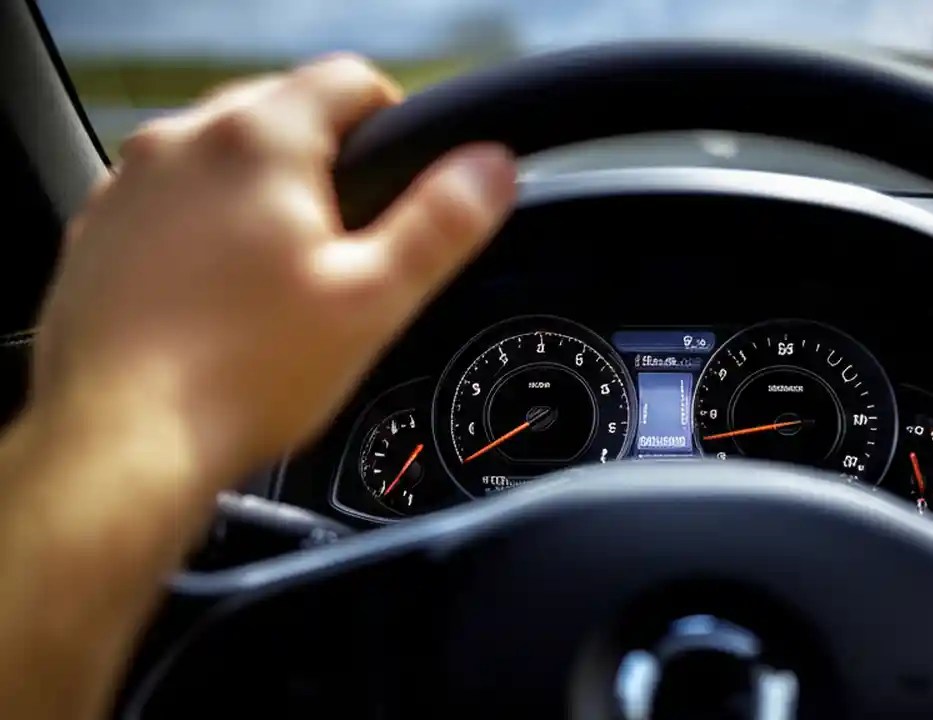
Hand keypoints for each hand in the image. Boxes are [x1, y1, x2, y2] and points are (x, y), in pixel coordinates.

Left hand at [31, 54, 516, 490]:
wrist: (123, 444)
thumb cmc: (242, 377)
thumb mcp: (375, 300)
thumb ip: (443, 223)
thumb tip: (491, 169)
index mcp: (260, 140)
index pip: (350, 78)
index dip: (394, 123)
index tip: (398, 180)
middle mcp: (182, 141)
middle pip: (283, 110)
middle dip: (324, 164)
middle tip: (343, 249)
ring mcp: (130, 183)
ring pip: (222, 155)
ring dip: (260, 194)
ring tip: (278, 282)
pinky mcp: (99, 228)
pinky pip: (170, 200)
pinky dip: (202, 228)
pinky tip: (219, 298)